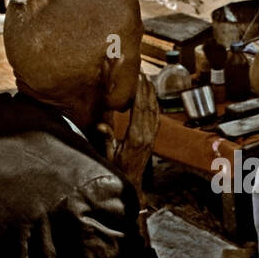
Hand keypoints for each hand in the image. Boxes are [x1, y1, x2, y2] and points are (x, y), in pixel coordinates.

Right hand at [109, 73, 158, 196]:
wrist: (132, 186)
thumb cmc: (118, 172)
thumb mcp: (108, 157)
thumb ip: (106, 140)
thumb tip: (102, 124)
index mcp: (136, 137)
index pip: (139, 108)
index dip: (140, 91)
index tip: (138, 76)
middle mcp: (146, 135)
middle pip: (149, 105)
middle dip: (146, 87)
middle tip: (142, 71)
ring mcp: (151, 137)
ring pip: (155, 110)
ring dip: (152, 93)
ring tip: (147, 79)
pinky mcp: (152, 139)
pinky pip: (156, 118)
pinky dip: (155, 104)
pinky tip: (152, 97)